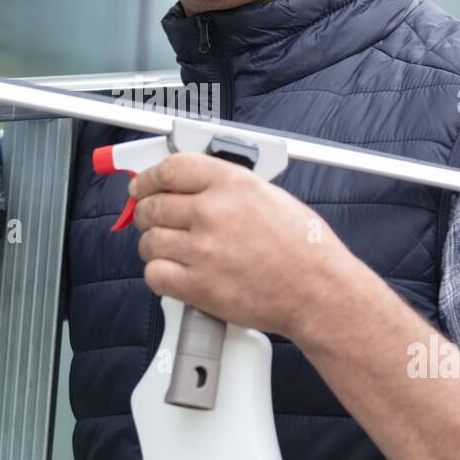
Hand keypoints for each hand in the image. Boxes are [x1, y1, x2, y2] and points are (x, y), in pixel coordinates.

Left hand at [129, 152, 364, 339]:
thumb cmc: (305, 248)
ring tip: (167, 250)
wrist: (318, 291)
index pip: (170, 169)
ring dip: (153, 246)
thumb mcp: (269, 196)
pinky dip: (159, 275)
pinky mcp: (198, 285)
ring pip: (149, 241)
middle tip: (149, 219)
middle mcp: (213, 212)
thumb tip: (194, 187)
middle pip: (153, 205)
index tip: (141, 185)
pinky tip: (174, 273)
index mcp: (232, 184)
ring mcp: (203, 250)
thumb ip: (228, 188)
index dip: (149, 177)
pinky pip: (155, 275)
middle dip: (145, 213)